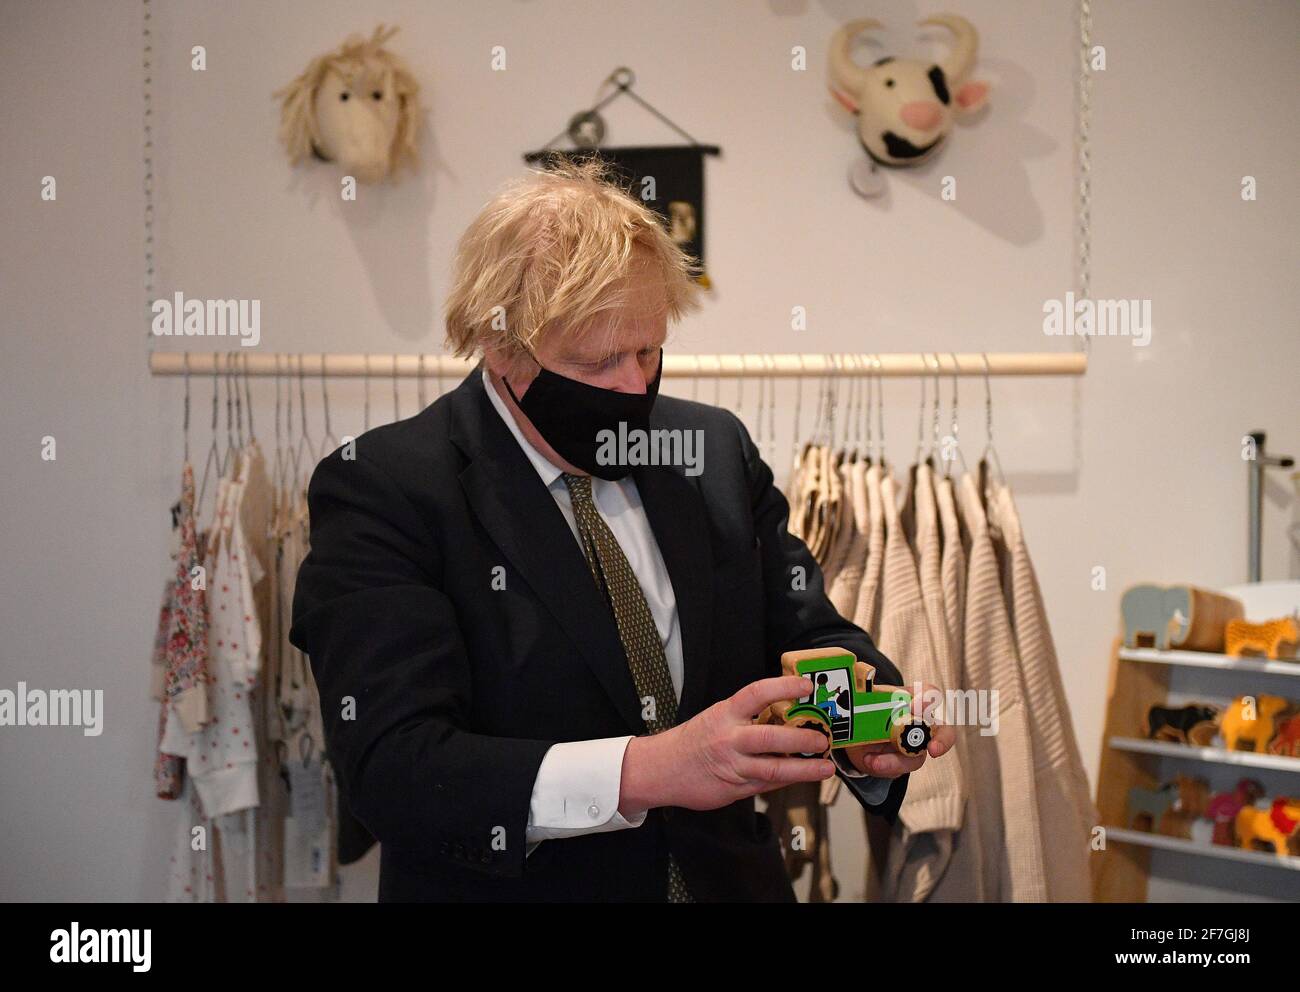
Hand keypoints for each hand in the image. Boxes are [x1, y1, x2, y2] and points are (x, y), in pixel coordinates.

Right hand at [618, 676, 834, 817]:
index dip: (783, 687)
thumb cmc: (693, 740)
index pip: (757, 694)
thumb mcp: (718, 718)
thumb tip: (787, 713)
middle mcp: (729, 739)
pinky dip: (788, 781)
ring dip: (804, 769)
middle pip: (770, 737)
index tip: (806, 685)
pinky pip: (766, 785)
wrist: (660, 769)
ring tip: (826, 767)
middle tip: (823, 738)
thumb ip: (748, 717)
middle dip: (801, 739)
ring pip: (773, 769)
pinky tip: (804, 777)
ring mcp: (732, 766)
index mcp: (725, 713)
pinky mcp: (734, 789)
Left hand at [840, 682, 956, 776]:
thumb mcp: (864, 697)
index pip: (929, 693)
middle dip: (943, 741)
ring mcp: (912, 746)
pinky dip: (882, 767)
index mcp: (912, 700)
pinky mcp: (899, 764)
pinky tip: (868, 760)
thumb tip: (868, 674)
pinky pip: (897, 770)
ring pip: (916, 758)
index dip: (929, 698)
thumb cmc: (865, 707)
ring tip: (873, 761)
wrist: (851, 731)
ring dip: (896, 762)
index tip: (918, 705)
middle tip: (934, 749)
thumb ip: (868, 687)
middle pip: (944, 732)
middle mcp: (919, 724)